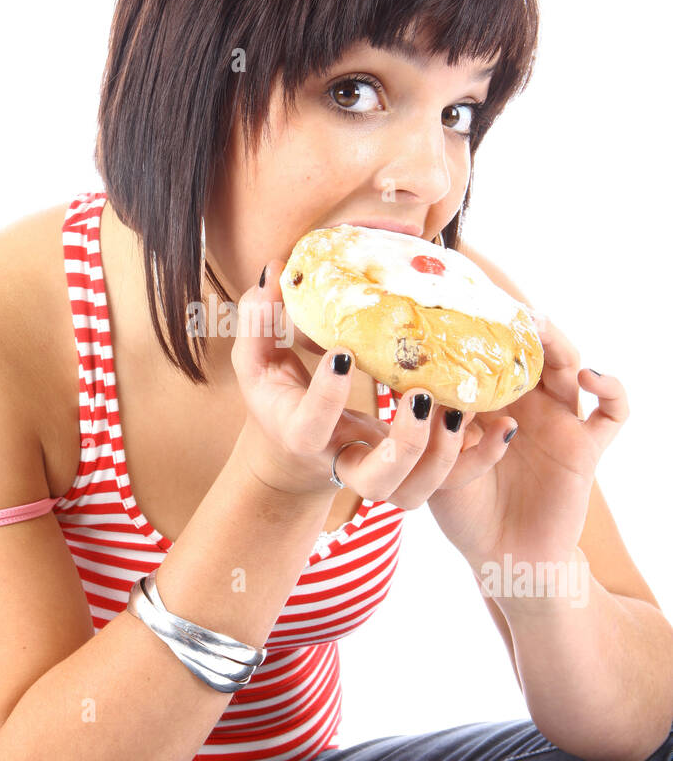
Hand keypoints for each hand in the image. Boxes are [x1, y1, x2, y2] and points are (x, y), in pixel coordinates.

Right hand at [231, 261, 508, 506]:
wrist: (297, 455)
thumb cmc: (279, 398)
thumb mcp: (257, 362)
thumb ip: (259, 320)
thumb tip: (275, 268)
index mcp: (302, 435)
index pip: (310, 427)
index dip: (328, 394)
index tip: (343, 352)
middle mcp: (343, 462)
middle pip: (377, 481)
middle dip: (405, 445)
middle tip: (420, 397)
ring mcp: (380, 474)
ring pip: (417, 492)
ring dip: (445, 454)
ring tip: (461, 408)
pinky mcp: (410, 473)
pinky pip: (450, 483)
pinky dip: (479, 460)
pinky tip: (503, 425)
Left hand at [426, 312, 628, 573]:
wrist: (502, 558)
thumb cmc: (466, 511)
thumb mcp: (439, 462)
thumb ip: (438, 426)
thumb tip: (422, 383)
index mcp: (490, 403)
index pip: (493, 354)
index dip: (484, 328)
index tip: (467, 301)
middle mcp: (527, 405)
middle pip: (534, 351)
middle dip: (523, 326)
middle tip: (507, 305)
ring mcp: (560, 423)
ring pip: (569, 368)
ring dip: (559, 344)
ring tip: (540, 327)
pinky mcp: (586, 448)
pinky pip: (613, 413)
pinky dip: (611, 388)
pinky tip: (588, 377)